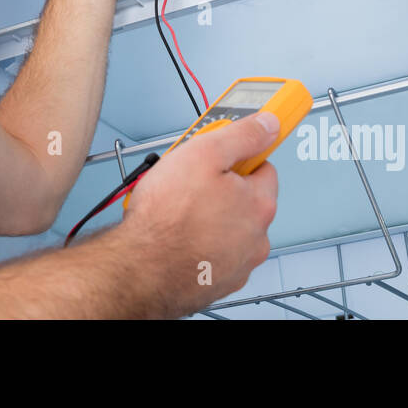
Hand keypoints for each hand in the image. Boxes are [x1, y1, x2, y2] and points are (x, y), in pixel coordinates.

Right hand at [120, 112, 279, 315]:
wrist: (139, 268)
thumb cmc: (166, 217)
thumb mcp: (203, 153)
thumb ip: (242, 135)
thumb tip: (268, 124)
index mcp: (259, 204)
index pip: (263, 166)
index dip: (236, 155)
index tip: (221, 155)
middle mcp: (256, 238)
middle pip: (244, 198)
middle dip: (219, 188)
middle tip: (188, 181)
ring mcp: (237, 264)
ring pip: (228, 228)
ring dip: (209, 217)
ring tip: (176, 209)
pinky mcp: (216, 282)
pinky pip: (212, 253)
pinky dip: (199, 244)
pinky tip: (176, 235)